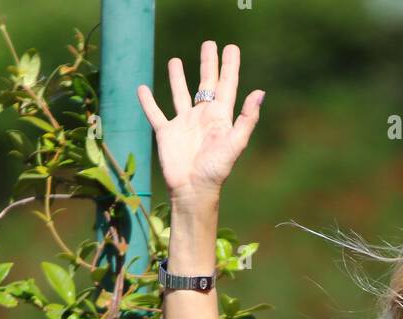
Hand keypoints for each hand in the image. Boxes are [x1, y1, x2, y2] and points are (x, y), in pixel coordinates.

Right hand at [137, 40, 262, 199]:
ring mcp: (183, 123)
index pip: (226, 85)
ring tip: (175, 61)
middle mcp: (202, 117)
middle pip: (206, 83)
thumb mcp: (235, 144)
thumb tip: (260, 92)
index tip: (231, 48)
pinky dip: (148, 102)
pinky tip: (142, 89)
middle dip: (208, 64)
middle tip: (209, 44)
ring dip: (178, 78)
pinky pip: (155, 113)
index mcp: (220, 117)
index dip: (229, 67)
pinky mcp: (166, 132)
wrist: (193, 190)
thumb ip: (247, 119)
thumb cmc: (216, 170)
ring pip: (180, 94)